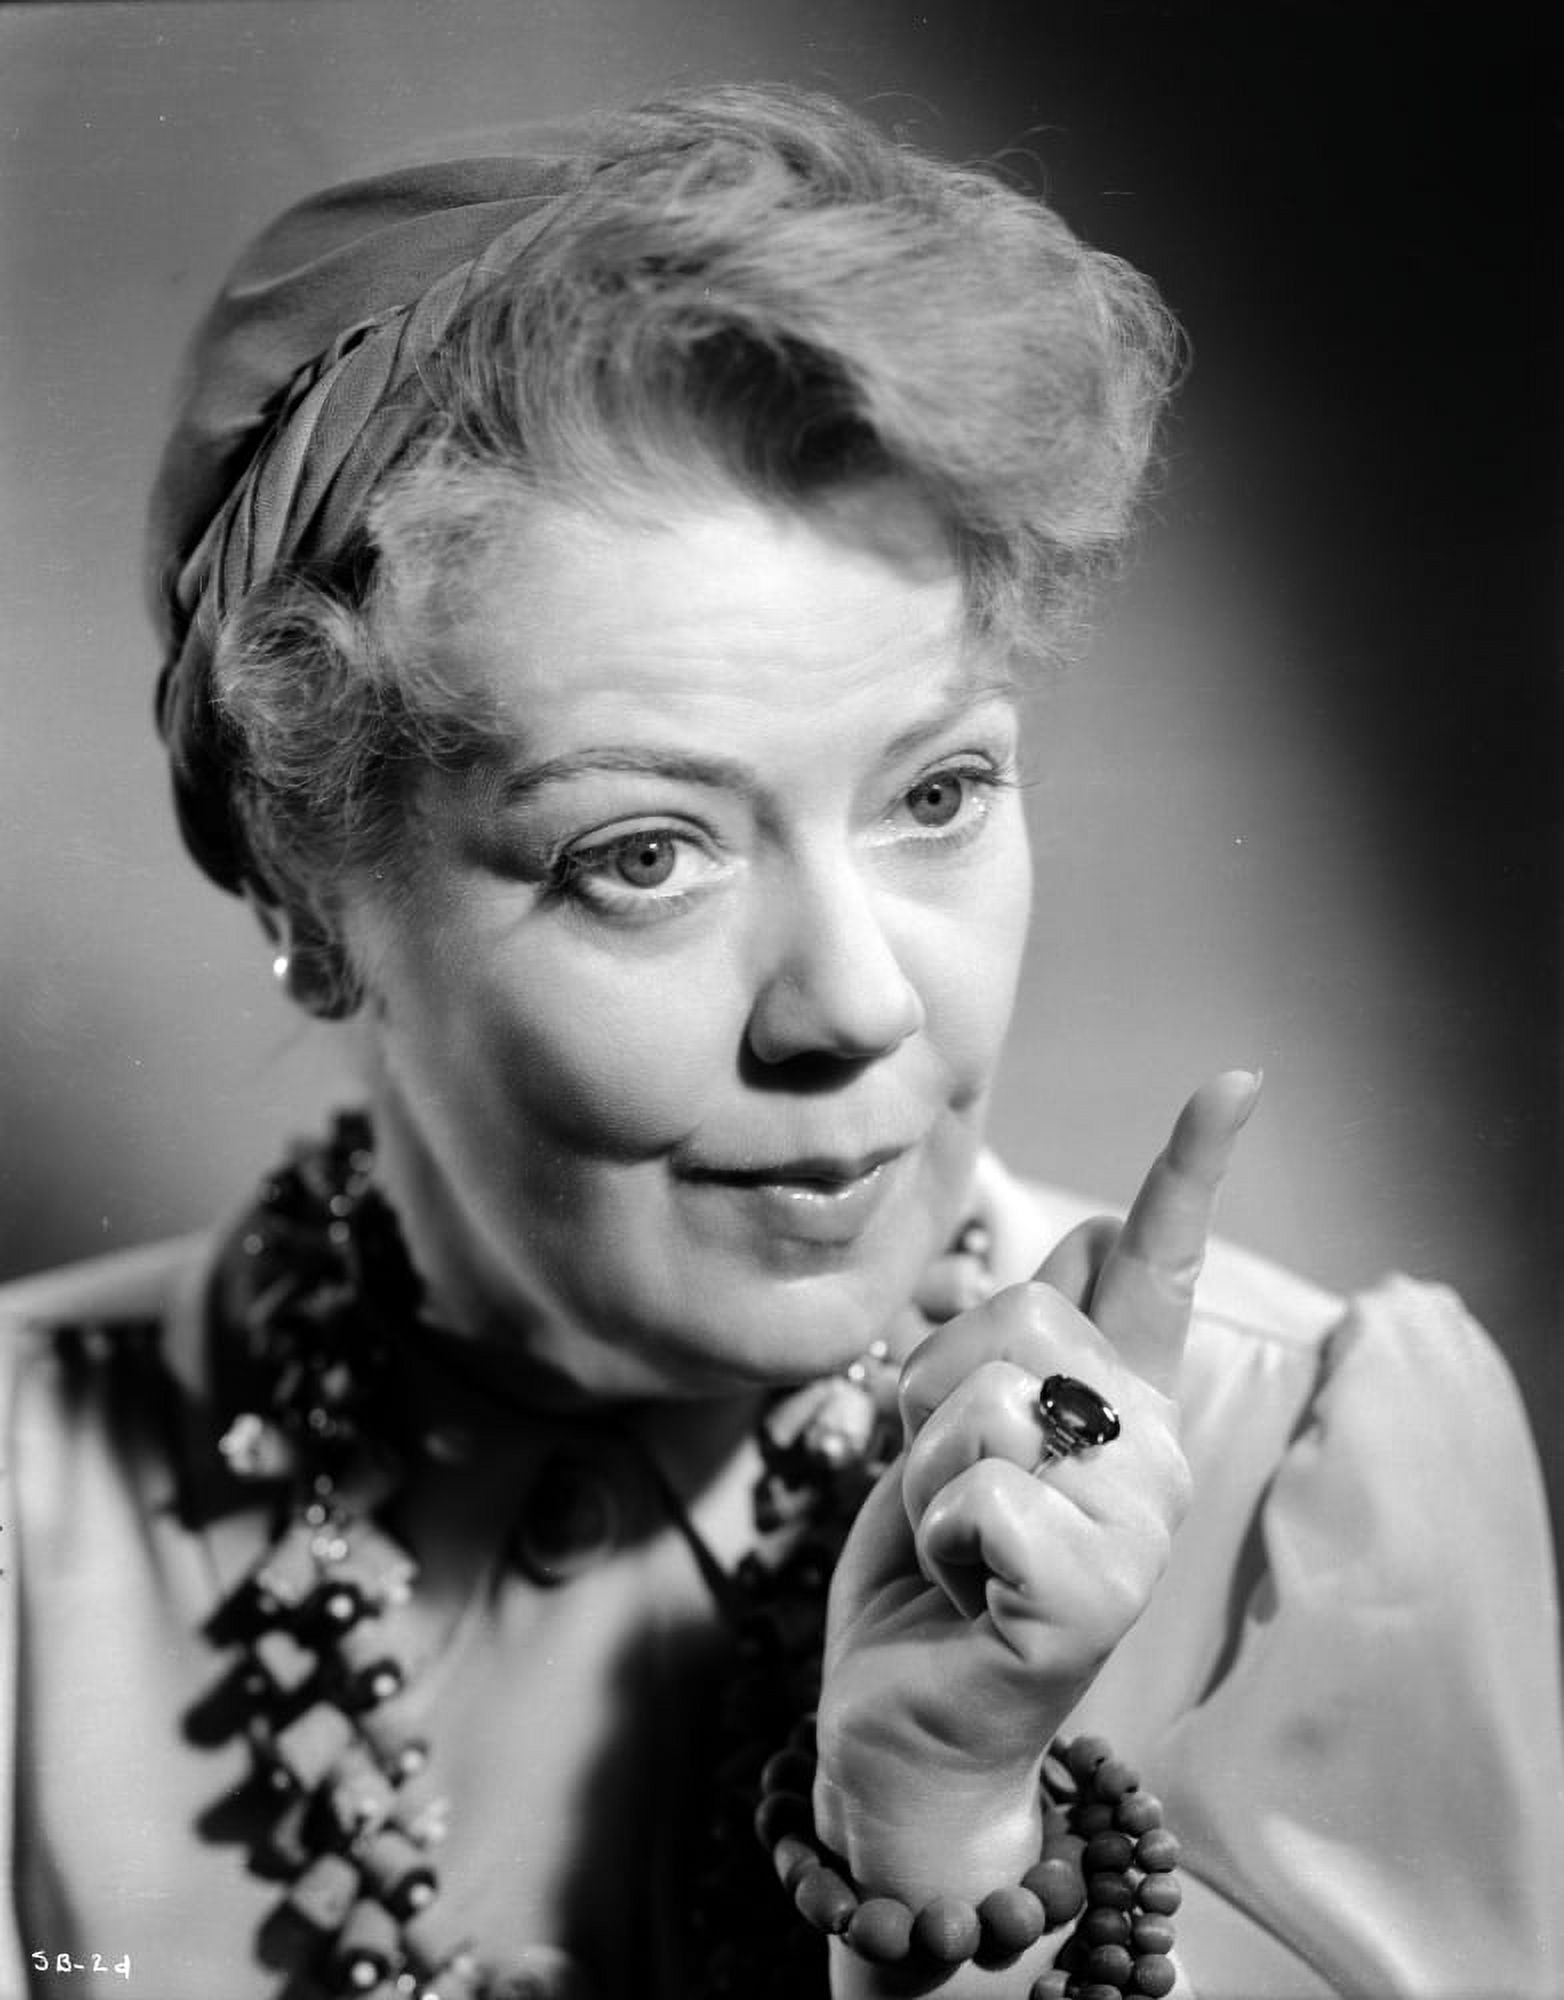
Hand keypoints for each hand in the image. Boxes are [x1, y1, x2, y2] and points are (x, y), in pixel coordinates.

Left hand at [814, 1070, 1259, 1905]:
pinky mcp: (1093, 1596)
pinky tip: (962, 1597)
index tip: (1235, 1081)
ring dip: (923, 1474)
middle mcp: (1150, 1453)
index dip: (1190, 1169)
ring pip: (988, 1402)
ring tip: (954, 1549)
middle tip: (948, 1489)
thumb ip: (1032, 1347)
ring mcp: (1134, 1527)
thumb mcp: (965, 1434)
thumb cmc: (931, 1575)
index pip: (1158, 1267)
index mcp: (1120, 1404)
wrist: (904, 1730)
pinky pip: (975, 1490)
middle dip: (937, 1391)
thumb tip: (1087, 1234)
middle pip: (1024, 1314)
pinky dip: (931, 1538)